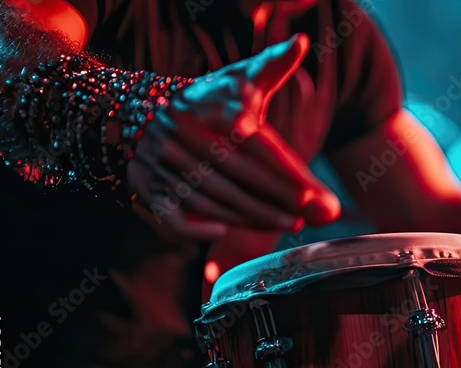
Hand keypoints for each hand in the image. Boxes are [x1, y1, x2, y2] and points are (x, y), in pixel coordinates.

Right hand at [128, 34, 340, 239]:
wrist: (140, 106)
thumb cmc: (209, 99)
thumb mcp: (239, 79)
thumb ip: (273, 65)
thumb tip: (301, 43)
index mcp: (217, 111)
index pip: (261, 148)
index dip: (291, 176)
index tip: (320, 198)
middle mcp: (187, 135)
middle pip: (241, 178)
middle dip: (280, 202)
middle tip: (313, 216)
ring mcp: (164, 163)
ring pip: (214, 200)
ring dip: (253, 218)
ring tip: (289, 224)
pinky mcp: (146, 185)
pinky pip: (171, 214)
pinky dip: (196, 227)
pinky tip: (223, 231)